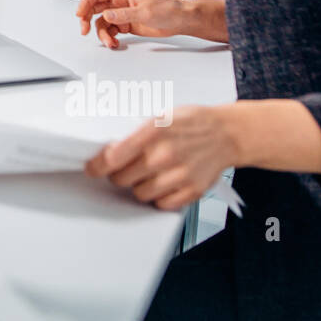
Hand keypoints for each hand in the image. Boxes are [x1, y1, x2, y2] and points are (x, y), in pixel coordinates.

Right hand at [75, 0, 189, 48]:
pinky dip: (111, 38)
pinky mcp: (127, 25)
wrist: (180, 20)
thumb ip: (124, 14)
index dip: (85, 3)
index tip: (80, 15)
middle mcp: (120, 2)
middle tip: (84, 30)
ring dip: (103, 34)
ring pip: (103, 23)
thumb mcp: (145, 12)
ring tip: (110, 43)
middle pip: (95, 8)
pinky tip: (116, 43)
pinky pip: (112, 31)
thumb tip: (106, 15)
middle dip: (87, 19)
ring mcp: (123, 14)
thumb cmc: (168, 10)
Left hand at [85, 105, 238, 210]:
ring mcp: (179, 174)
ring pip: (140, 193)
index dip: (98, 165)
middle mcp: (165, 154)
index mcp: (154, 131)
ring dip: (139, 186)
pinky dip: (159, 197)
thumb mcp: (160, 117)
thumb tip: (109, 149)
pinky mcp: (192, 190)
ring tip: (148, 174)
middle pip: (122, 178)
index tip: (93, 168)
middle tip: (125, 168)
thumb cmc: (192, 123)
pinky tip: (163, 183)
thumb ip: (135, 134)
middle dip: (119, 174)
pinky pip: (162, 204)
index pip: (114, 156)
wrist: (227, 133)